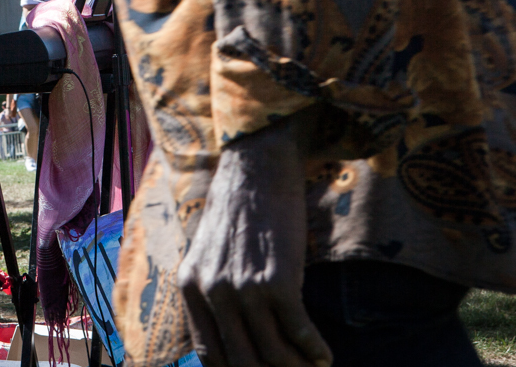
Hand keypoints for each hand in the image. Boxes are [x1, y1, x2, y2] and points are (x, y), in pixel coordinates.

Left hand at [178, 122, 331, 366]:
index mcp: (190, 287)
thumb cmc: (238, 211)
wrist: (256, 169)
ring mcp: (243, 288)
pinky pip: (298, 331)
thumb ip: (211, 291)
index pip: (211, 356)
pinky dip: (314, 350)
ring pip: (273, 353)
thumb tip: (232, 334)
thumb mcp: (208, 253)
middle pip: (242, 361)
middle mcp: (212, 292)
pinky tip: (324, 355)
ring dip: (297, 366)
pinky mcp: (277, 280)